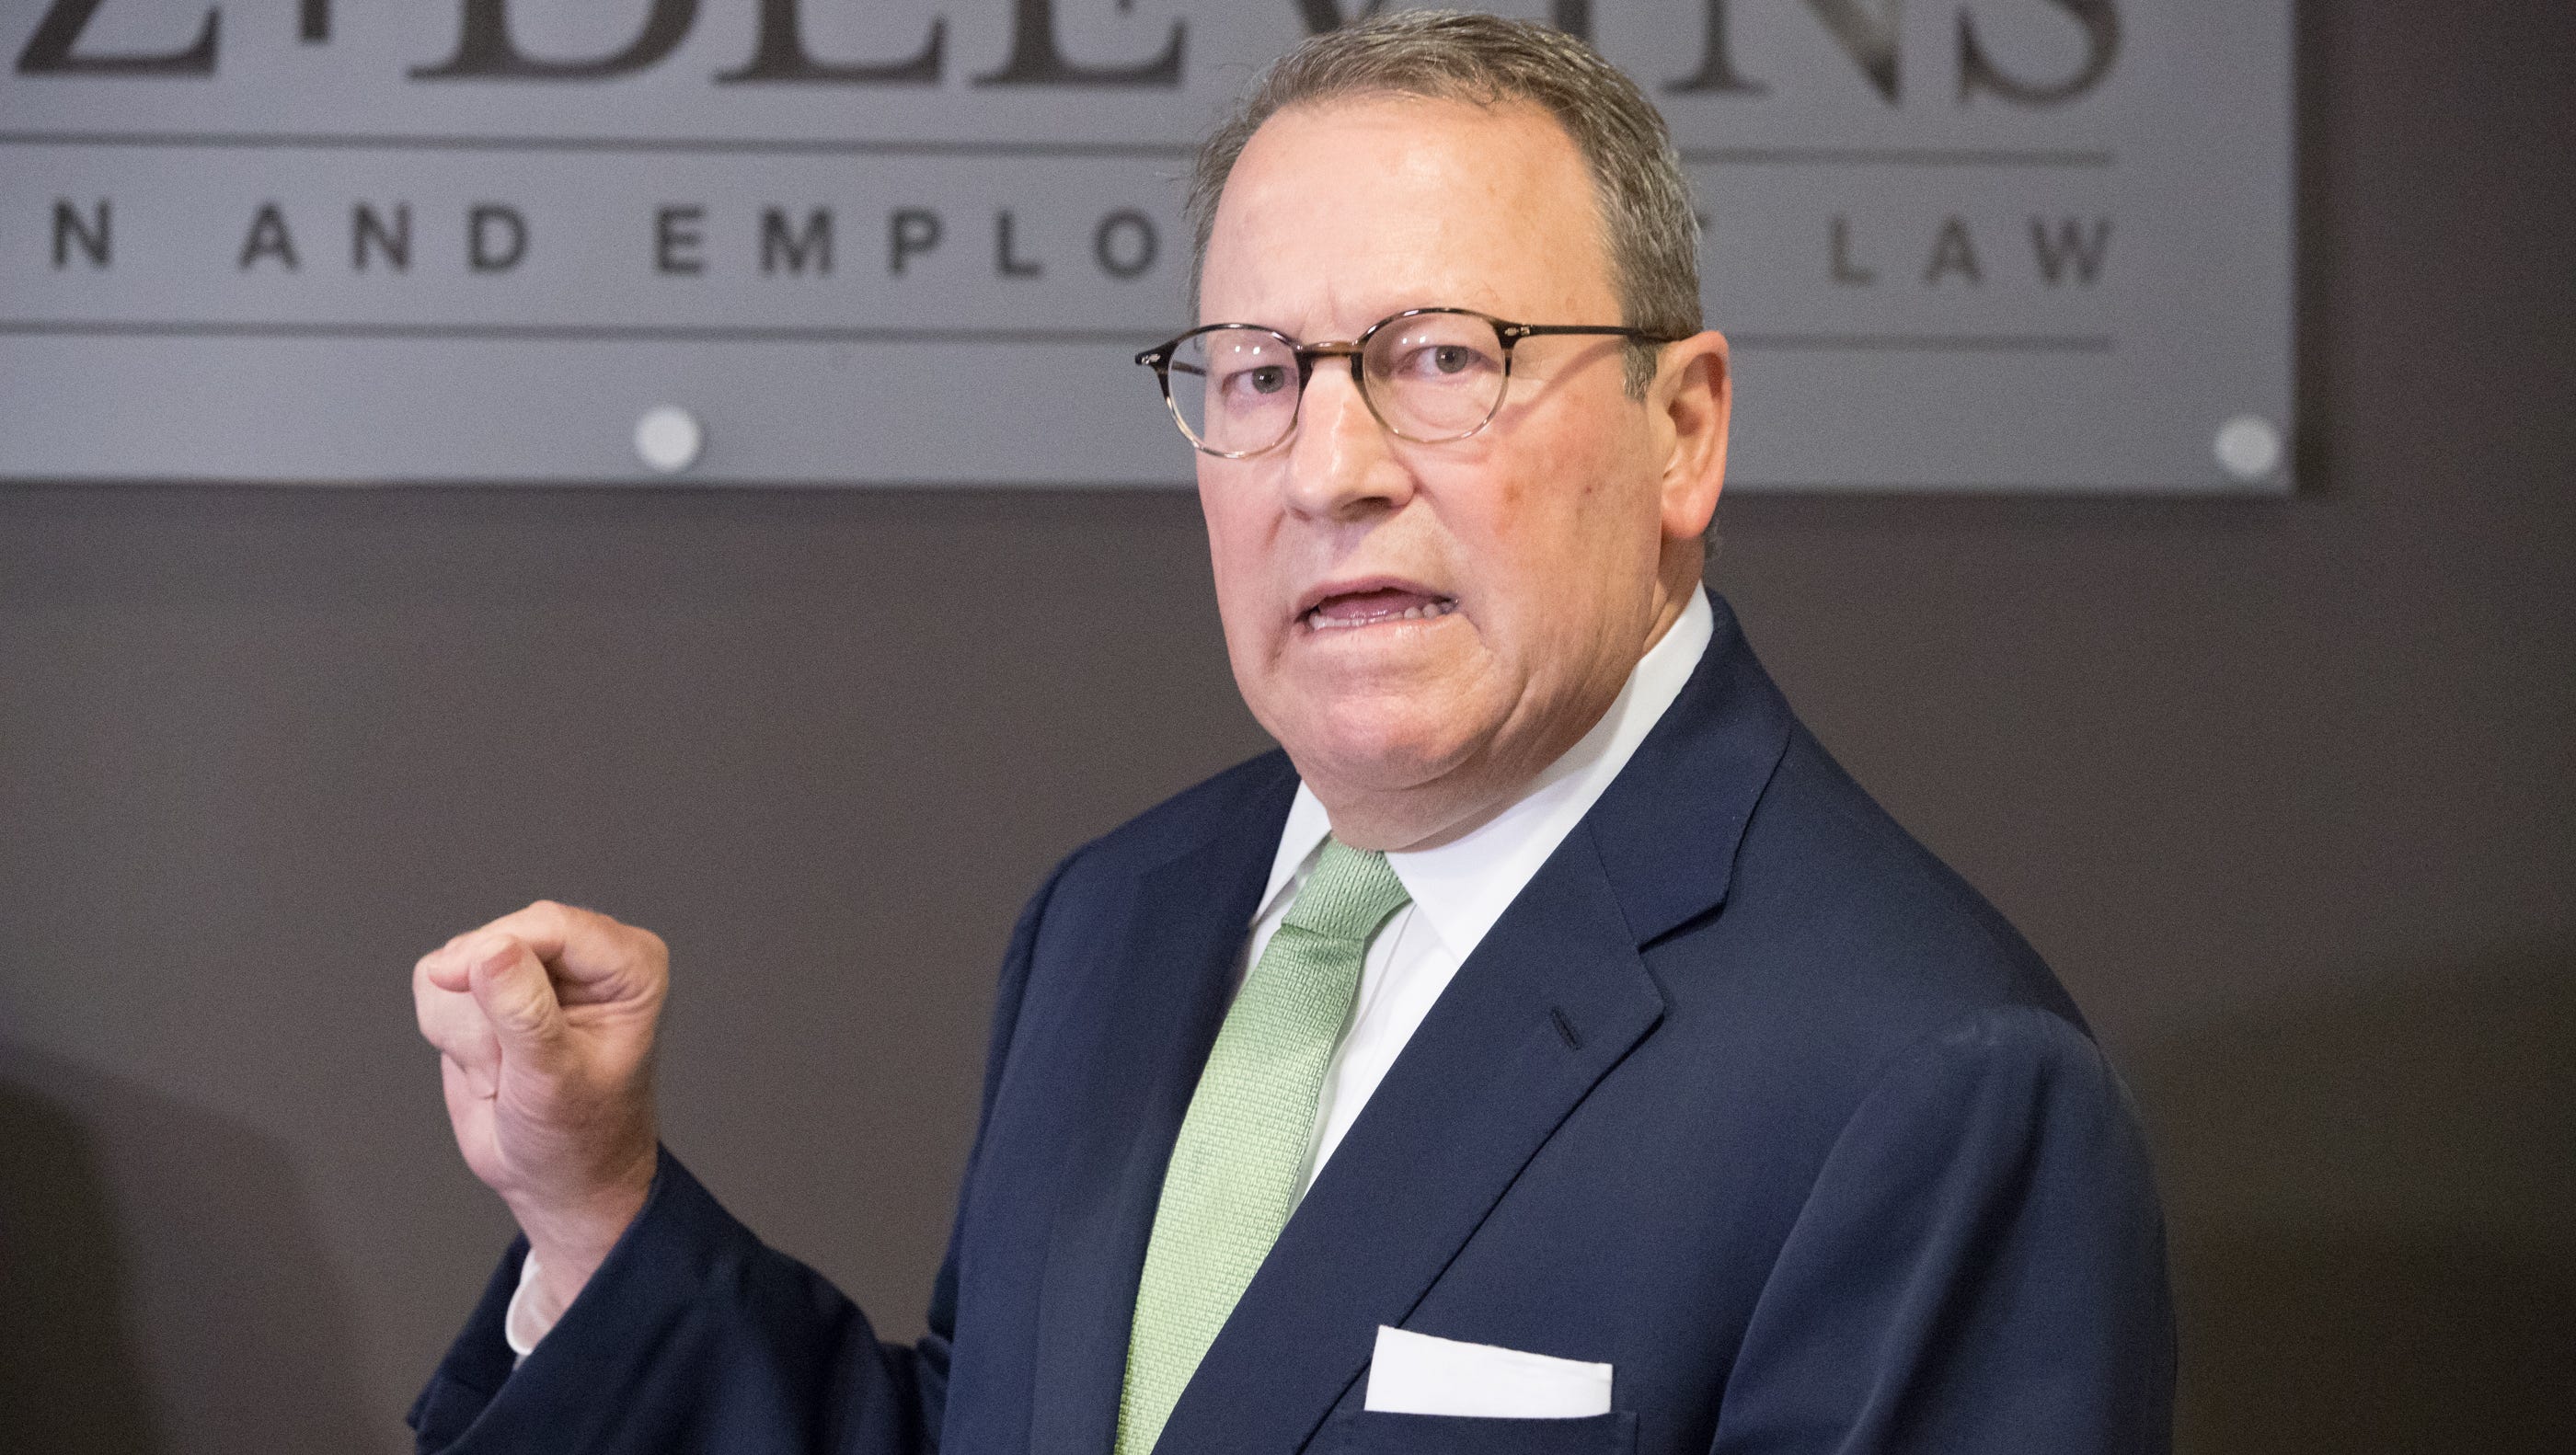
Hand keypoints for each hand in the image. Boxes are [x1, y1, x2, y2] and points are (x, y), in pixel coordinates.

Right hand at [414, 901, 667, 1317]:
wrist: (555, 1178)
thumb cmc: (577, 1136)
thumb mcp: (553, 1080)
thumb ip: (523, 1013)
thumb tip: (490, 950)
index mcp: (628, 965)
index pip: (552, 925)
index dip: (497, 948)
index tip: (452, 979)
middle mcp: (584, 956)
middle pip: (498, 938)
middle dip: (482, 1006)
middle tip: (505, 1067)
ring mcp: (533, 969)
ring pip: (458, 961)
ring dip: (465, 1030)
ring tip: (503, 1074)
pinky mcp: (489, 988)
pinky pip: (435, 984)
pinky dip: (448, 1033)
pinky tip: (486, 1067)